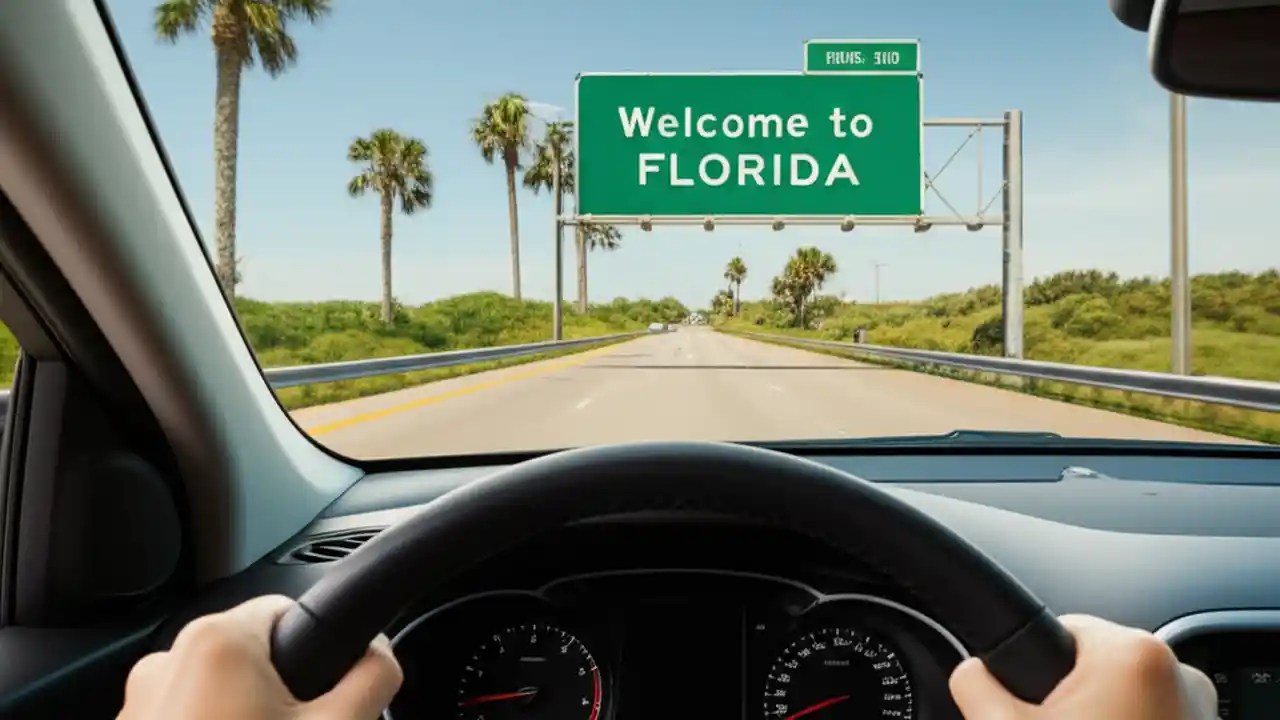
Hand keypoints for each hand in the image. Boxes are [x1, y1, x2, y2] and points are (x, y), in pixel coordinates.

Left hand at [118, 595, 401, 719]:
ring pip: (218, 698)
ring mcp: (137, 710)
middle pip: (253, 658)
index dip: (322, 649)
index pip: (289, 611)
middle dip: (284, 695)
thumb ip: (372, 679)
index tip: (333, 691)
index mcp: (218, 643)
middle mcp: (166, 665)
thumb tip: (380, 657)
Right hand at [950, 615, 1216, 719]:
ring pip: (1120, 698)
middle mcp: (1177, 672)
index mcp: (1131, 653)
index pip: (1057, 629)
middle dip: (1066, 703)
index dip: (1029, 673)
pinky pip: (1146, 719)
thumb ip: (975, 685)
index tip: (1029, 711)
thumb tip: (969, 672)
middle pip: (1090, 667)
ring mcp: (1199, 710)